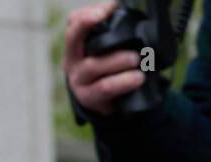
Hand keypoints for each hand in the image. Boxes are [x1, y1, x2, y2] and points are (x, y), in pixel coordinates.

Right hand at [63, 1, 147, 116]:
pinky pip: (104, 87)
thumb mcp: (106, 49)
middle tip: (106, 15)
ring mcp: (78, 80)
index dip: (88, 12)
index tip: (111, 5)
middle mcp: (73, 60)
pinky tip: (137, 78)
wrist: (107, 102)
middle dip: (87, 23)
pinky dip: (123, 82)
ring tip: (136, 59)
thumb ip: (112, 32)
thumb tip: (128, 13)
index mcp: (77, 44)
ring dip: (117, 60)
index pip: (73, 22)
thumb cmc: (110, 69)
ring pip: (93, 65)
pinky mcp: (89, 98)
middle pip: (73, 38)